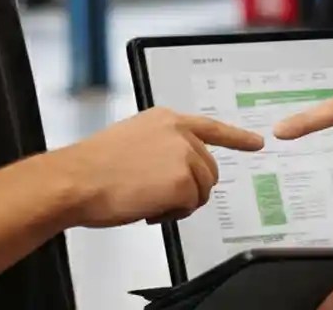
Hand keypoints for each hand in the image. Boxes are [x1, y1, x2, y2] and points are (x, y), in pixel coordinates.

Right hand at [54, 107, 263, 226]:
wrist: (76, 180)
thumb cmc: (93, 167)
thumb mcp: (132, 141)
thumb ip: (161, 147)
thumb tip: (175, 169)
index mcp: (165, 119)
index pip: (210, 127)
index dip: (236, 138)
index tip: (256, 142)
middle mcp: (179, 132)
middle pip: (208, 168)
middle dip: (190, 188)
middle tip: (158, 198)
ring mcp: (184, 154)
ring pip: (202, 189)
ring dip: (180, 203)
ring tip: (147, 201)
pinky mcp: (183, 180)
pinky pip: (190, 205)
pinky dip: (172, 214)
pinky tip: (148, 208)